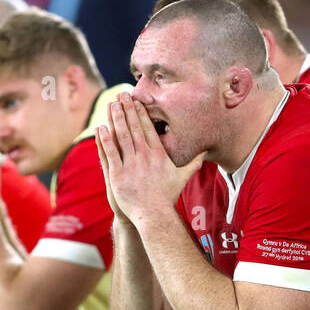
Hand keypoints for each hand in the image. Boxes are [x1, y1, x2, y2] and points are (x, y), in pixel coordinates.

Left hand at [96, 93, 203, 225]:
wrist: (154, 215)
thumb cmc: (167, 197)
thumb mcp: (183, 177)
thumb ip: (194, 162)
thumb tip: (208, 153)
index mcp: (158, 154)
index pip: (148, 128)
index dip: (141, 113)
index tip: (136, 100)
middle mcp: (144, 156)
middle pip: (134, 127)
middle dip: (127, 109)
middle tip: (122, 94)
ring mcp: (131, 165)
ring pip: (122, 137)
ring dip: (116, 119)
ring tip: (111, 105)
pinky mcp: (118, 174)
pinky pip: (110, 153)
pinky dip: (105, 140)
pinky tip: (101, 128)